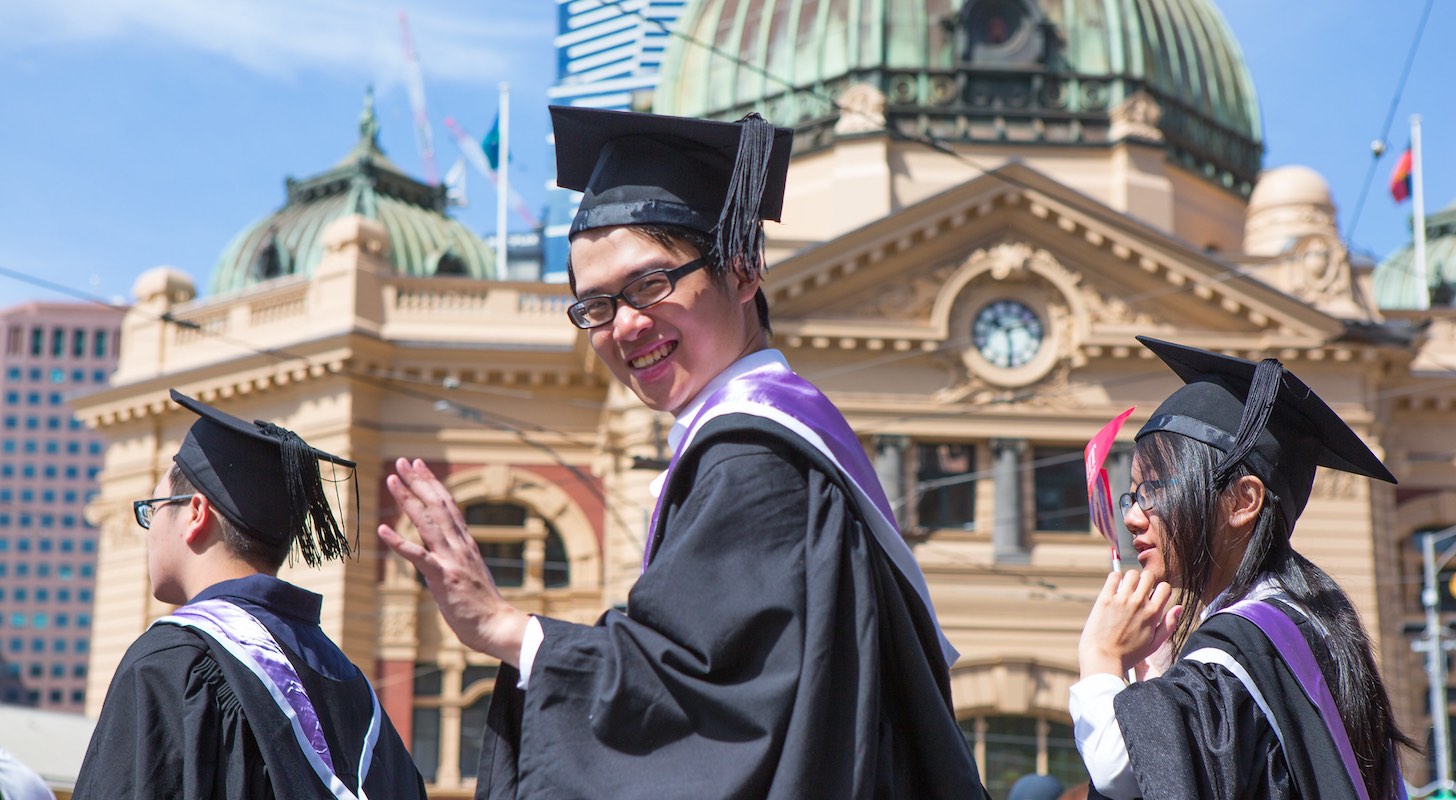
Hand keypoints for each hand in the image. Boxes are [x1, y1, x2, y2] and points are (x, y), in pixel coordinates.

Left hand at [377, 457, 528, 664]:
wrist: (497, 626)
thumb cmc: (483, 607)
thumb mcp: (470, 574)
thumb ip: (458, 560)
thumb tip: (446, 555)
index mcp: (466, 543)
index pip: (448, 505)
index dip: (432, 483)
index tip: (419, 466)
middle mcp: (459, 545)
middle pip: (437, 505)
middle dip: (418, 481)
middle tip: (403, 461)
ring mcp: (451, 560)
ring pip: (427, 522)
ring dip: (407, 499)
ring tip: (391, 480)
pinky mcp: (443, 578)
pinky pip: (418, 556)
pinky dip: (399, 542)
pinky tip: (383, 530)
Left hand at [1079, 570, 1179, 679]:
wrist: (1103, 659)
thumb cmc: (1129, 654)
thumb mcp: (1155, 644)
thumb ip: (1169, 624)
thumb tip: (1179, 606)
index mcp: (1153, 614)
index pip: (1165, 586)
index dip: (1159, 590)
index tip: (1151, 597)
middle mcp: (1139, 603)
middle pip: (1148, 575)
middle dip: (1145, 581)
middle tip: (1137, 592)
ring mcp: (1122, 599)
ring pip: (1132, 573)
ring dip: (1130, 579)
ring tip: (1125, 591)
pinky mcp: (1105, 598)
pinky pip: (1114, 576)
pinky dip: (1115, 579)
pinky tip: (1113, 589)